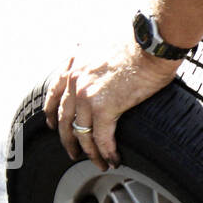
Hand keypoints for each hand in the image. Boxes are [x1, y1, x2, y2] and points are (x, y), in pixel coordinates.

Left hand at [42, 44, 179, 169]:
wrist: (150, 41)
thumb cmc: (138, 39)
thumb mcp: (105, 41)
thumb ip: (96, 54)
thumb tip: (105, 61)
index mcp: (73, 63)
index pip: (54, 93)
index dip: (52, 113)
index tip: (53, 126)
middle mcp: (75, 80)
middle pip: (64, 118)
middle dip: (68, 140)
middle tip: (73, 153)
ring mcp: (87, 95)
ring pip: (82, 133)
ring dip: (90, 152)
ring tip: (98, 163)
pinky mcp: (105, 108)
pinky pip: (102, 138)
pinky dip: (107, 152)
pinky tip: (113, 160)